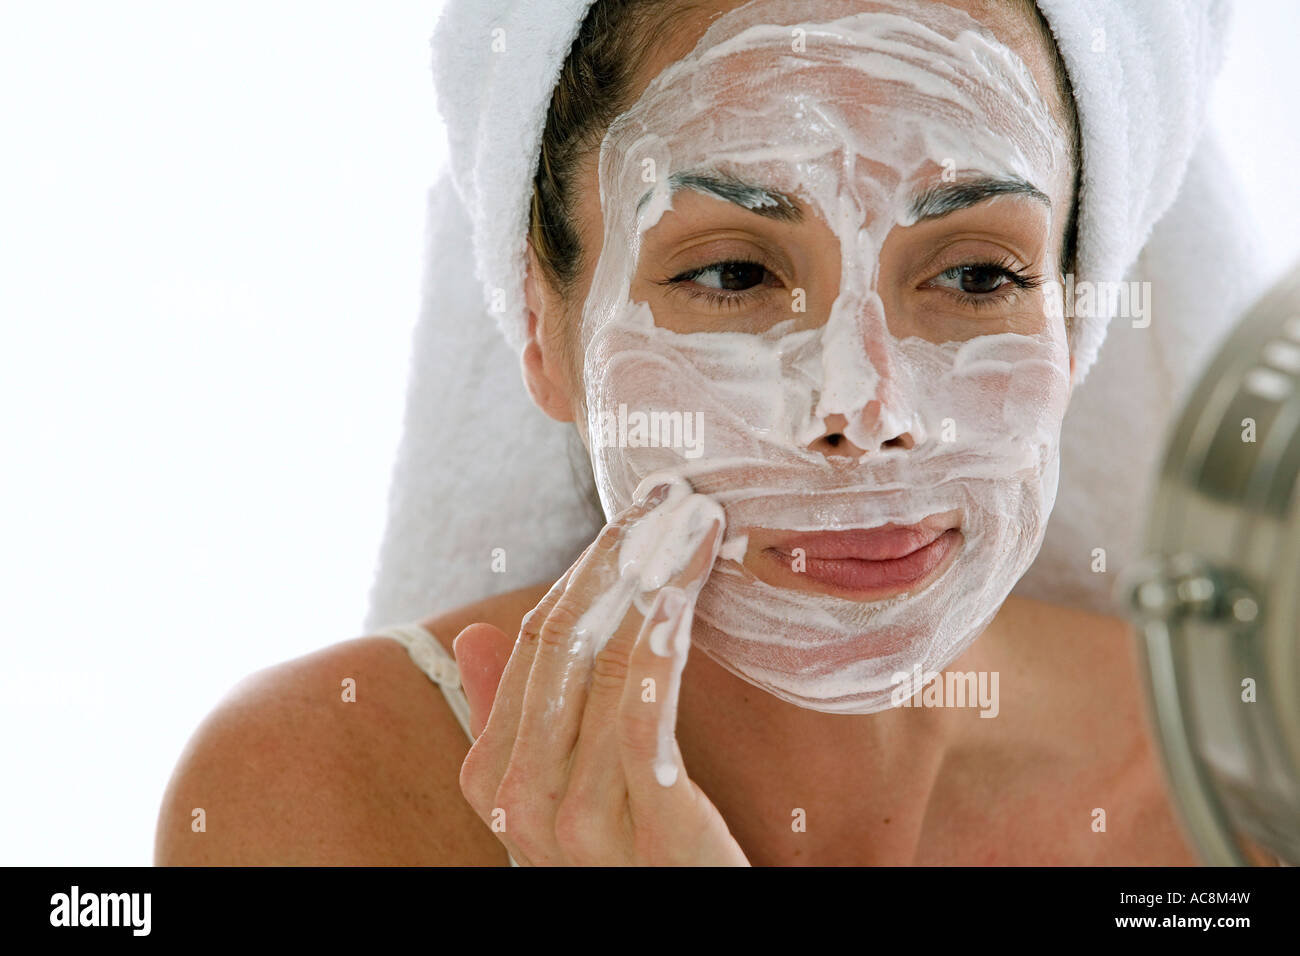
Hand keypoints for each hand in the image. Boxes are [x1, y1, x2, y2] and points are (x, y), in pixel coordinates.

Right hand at [452, 479, 750, 865]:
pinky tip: (688, 590)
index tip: (635, 514)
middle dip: (615, 557)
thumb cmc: (639, 856)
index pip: (532, 640)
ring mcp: (577, 823)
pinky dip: (660, 640)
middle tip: (668, 496)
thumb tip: (473, 637)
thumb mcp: (572, 785)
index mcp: (494, 780)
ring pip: (603, 663)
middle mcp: (521, 802)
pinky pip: (642, 714)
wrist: (690, 924)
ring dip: (651, 581)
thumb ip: (520, 712)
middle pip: (560, 641)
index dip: (584, 568)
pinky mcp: (648, 834)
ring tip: (694, 523)